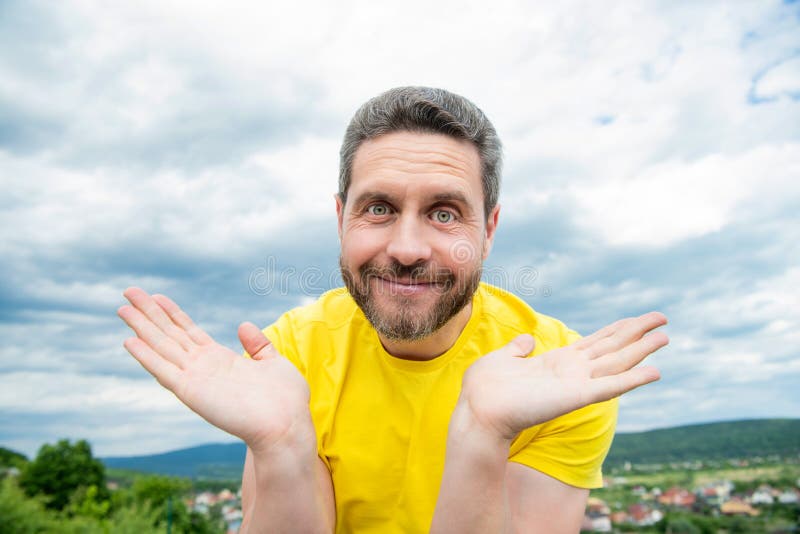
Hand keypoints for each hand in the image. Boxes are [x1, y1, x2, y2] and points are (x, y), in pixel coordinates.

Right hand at [117, 287, 313, 455]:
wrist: (286, 425)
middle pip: (170, 334)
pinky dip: (147, 356)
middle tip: (128, 292)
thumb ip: (258, 346)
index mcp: (221, 360)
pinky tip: (130, 341)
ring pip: (162, 347)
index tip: (156, 297)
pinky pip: (164, 370)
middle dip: (149, 313)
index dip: (172, 314)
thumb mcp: (273, 363)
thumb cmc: (285, 400)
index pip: (189, 332)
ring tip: (122, 309)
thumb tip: (243, 325)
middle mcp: (204, 368)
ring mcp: (196, 379)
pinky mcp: (192, 391)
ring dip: (141, 328)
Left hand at [458, 312, 668, 441]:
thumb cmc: (484, 390)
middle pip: (613, 348)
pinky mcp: (576, 397)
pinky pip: (611, 386)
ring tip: (665, 337)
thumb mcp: (502, 359)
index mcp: (556, 363)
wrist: (478, 411)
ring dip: (642, 350)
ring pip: (618, 363)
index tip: (636, 319)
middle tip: (663, 318)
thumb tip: (528, 340)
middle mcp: (572, 373)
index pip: (594, 343)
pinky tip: (655, 371)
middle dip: (638, 333)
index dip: (616, 330)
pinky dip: (633, 380)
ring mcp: (576, 385)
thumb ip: (518, 349)